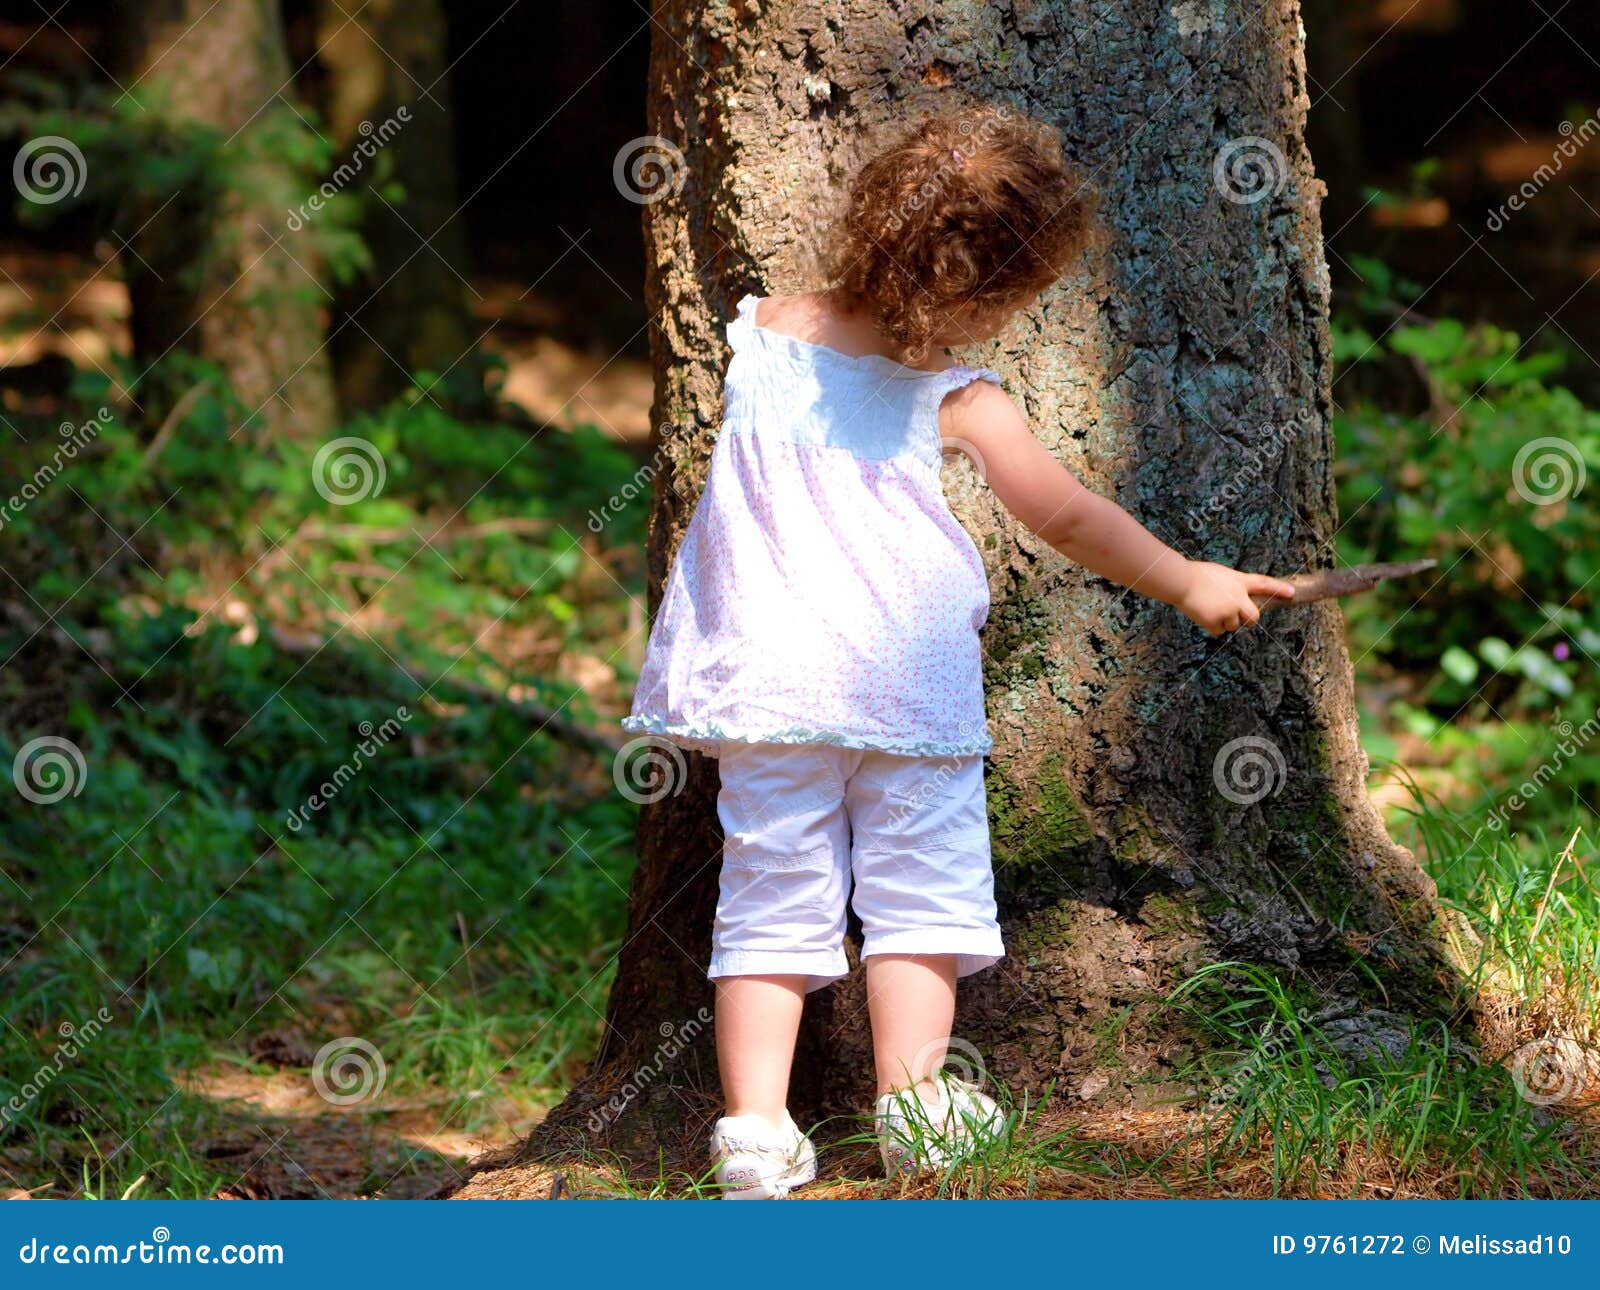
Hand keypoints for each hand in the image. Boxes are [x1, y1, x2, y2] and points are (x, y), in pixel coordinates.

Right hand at [1175, 561, 1296, 635]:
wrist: (1181, 582)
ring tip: (1209, 608)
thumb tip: (1236, 603)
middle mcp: (1238, 597)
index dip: (1279, 589)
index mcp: (1239, 581)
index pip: (1264, 583)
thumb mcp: (1220, 575)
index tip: (1292, 592)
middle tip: (1235, 615)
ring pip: (1233, 626)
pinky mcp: (1215, 621)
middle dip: (1246, 619)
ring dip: (1224, 622)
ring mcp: (1228, 611)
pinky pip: (1218, 631)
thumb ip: (1232, 587)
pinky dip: (1211, 626)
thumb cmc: (1196, 575)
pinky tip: (1202, 615)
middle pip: (1253, 618)